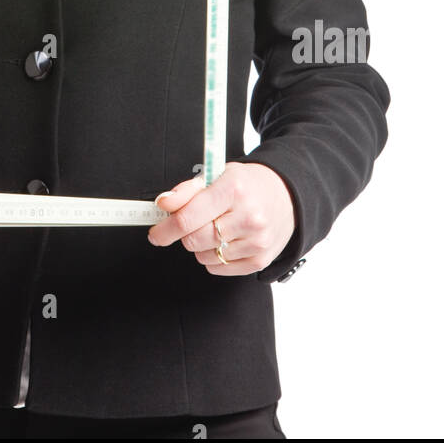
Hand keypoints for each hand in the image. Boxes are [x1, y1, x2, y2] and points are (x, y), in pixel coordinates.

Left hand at [147, 162, 295, 275]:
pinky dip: (214, 257)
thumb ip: (187, 190)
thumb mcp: (217, 175)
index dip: (165, 228)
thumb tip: (163, 203)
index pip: (188, 217)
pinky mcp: (260, 260)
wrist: (288, 196)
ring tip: (215, 226)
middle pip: (194, 240)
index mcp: (233, 189)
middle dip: (184, 233)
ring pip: (204, 256)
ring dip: (200, 245)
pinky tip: (226, 240)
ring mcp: (256, 241)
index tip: (155, 233)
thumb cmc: (248, 184)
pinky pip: (219, 268)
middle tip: (189, 223)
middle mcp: (248, 216)